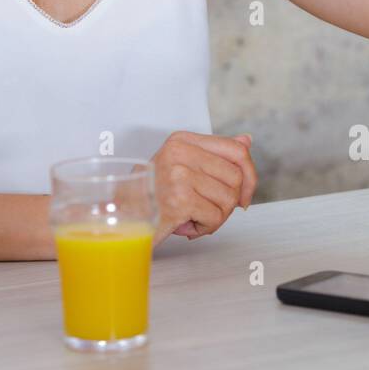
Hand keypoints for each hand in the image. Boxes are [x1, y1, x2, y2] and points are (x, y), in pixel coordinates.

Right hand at [150, 131, 256, 245]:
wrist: (119, 216)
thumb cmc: (151, 194)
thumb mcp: (181, 165)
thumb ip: (214, 153)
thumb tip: (247, 141)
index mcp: (182, 140)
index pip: (236, 150)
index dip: (249, 175)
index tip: (243, 195)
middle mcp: (180, 152)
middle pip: (236, 178)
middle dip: (228, 202)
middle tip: (207, 211)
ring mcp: (179, 175)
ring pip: (228, 200)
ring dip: (215, 217)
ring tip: (193, 217)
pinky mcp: (179, 199)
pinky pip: (215, 218)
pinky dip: (205, 228)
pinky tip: (187, 226)